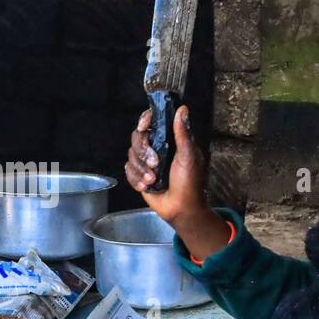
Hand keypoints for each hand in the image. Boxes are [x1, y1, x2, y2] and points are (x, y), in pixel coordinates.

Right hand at [125, 105, 208, 225]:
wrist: (181, 209)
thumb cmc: (190, 184)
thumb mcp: (189, 156)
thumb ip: (182, 133)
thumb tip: (183, 110)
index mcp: (169, 140)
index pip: (152, 121)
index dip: (144, 120)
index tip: (143, 126)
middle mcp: (156, 148)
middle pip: (137, 138)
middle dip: (143, 152)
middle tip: (156, 163)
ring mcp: (146, 162)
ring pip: (131, 155)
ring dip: (141, 169)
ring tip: (153, 180)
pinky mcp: (139, 175)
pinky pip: (128, 170)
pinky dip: (136, 179)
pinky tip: (147, 186)